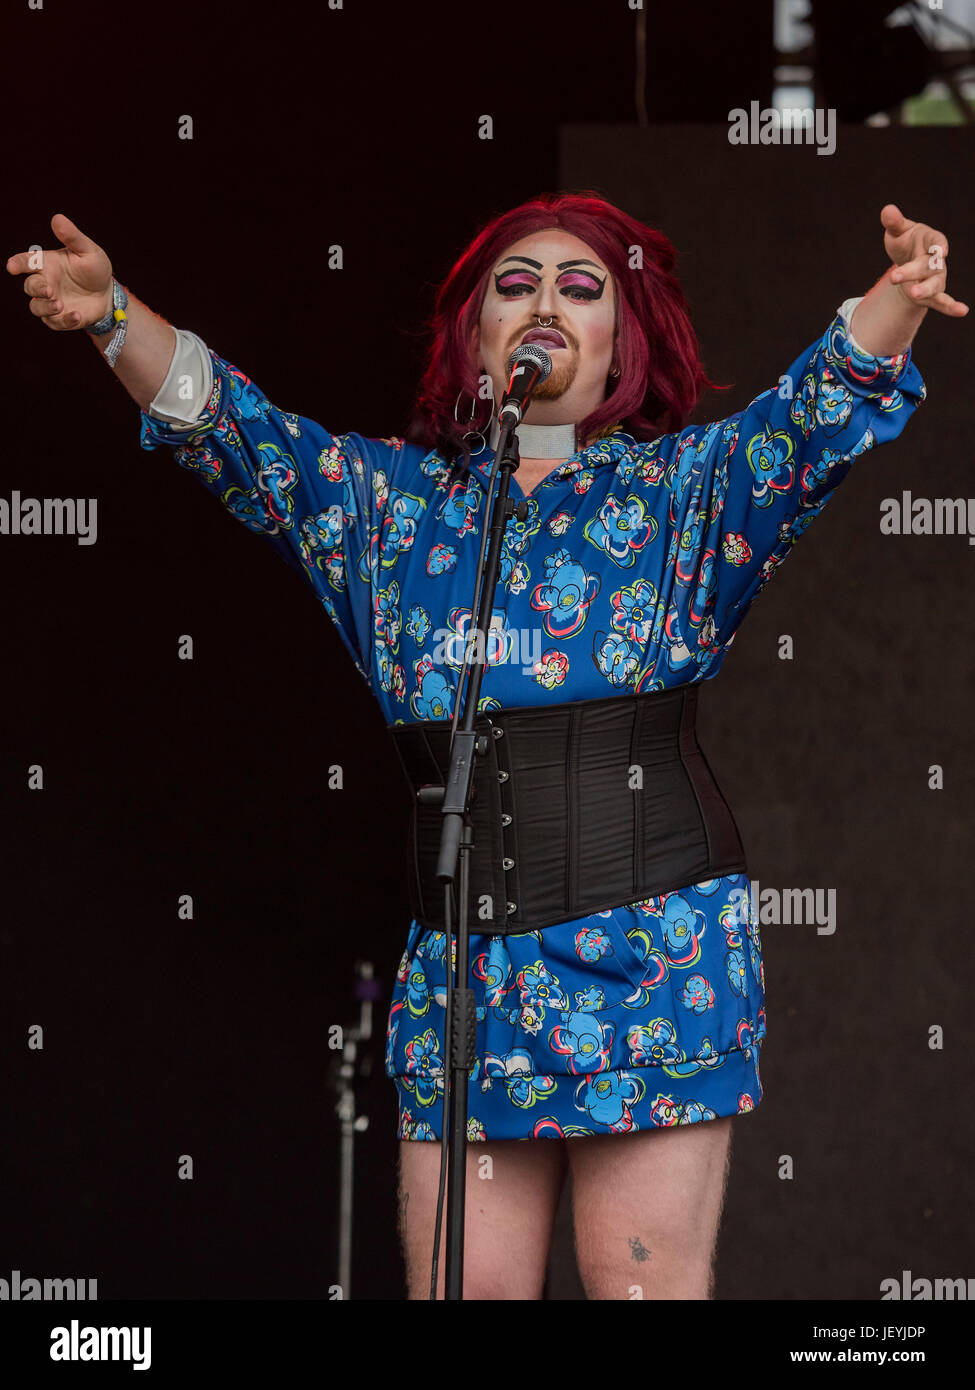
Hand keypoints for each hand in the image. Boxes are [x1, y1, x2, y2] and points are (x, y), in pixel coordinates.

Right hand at [6, 213, 113, 330]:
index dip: (18, 263)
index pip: (27, 262)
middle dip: (36, 288)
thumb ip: (72, 237)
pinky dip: (64, 320)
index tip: (12, 266)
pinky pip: (55, 322)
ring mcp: (51, 302)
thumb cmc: (94, 267)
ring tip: (59, 304)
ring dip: (45, 307)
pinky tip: (76, 315)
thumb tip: (57, 219)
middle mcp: (45, 282)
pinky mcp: (60, 318)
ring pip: (37, 308)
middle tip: (49, 290)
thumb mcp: (87, 250)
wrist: (107, 293)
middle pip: (30, 287)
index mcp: (47, 264)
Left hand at [881, 203, 967, 318]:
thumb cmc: (904, 242)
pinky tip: (962, 311)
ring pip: (934, 284)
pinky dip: (951, 307)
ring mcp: (936, 277)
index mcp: (931, 240)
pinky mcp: (933, 294)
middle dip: (912, 271)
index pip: (937, 241)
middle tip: (895, 276)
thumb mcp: (897, 231)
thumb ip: (894, 222)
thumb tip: (887, 210)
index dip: (940, 245)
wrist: (907, 260)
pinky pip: (943, 301)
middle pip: (928, 266)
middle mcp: (937, 260)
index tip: (941, 250)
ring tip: (914, 294)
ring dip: (925, 289)